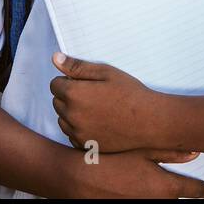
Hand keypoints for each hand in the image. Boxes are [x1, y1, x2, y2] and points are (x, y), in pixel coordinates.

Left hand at [50, 52, 164, 152]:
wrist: (149, 121)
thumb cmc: (130, 93)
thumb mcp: (106, 72)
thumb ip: (77, 66)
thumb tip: (56, 58)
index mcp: (74, 94)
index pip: (54, 85)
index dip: (68, 81)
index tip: (85, 82)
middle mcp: (71, 115)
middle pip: (57, 102)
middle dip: (69, 96)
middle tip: (93, 94)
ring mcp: (77, 133)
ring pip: (62, 120)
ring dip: (72, 113)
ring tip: (96, 109)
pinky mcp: (85, 145)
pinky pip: (72, 135)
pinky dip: (79, 129)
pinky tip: (98, 122)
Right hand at [65, 148, 203, 198]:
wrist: (78, 178)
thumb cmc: (110, 160)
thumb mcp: (142, 150)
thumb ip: (170, 152)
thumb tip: (194, 152)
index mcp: (165, 187)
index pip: (194, 191)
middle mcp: (157, 202)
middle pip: (176, 198)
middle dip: (180, 191)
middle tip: (180, 182)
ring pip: (160, 202)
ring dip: (161, 194)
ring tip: (151, 182)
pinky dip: (146, 197)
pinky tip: (135, 187)